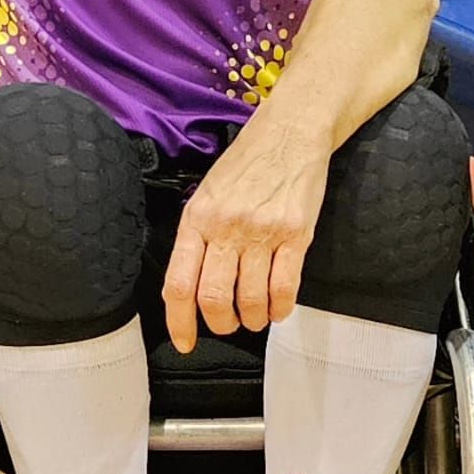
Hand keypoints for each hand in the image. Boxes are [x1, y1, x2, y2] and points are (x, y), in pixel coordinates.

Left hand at [162, 123, 330, 352]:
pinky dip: (280, 308)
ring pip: (249, 299)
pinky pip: (285, 288)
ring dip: (252, 319)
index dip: (180, 322)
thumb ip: (199, 235)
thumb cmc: (247, 163)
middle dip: (220, 324)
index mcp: (197, 218)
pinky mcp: (295, 234)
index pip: (179, 284)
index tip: (186, 342)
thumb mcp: (208, 193)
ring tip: (255, 316)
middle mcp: (226, 227)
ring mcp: (261, 232)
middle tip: (228, 324)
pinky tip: (278, 308)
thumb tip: (192, 285)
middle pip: (213, 298)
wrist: (290, 132)